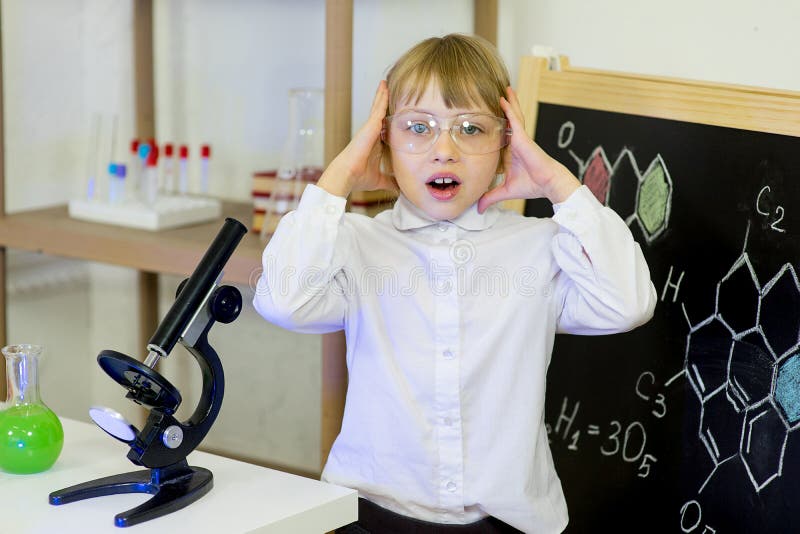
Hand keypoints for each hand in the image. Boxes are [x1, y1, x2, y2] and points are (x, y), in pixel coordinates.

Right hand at [317, 80, 396, 197]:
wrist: (347, 175)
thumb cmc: (359, 177)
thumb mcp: (380, 180)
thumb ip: (390, 182)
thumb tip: (400, 188)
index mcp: (375, 144)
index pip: (384, 128)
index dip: (388, 119)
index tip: (395, 112)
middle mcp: (371, 134)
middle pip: (380, 115)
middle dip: (384, 103)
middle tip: (390, 89)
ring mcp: (370, 128)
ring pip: (378, 108)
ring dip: (383, 95)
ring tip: (386, 82)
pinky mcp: (369, 125)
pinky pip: (378, 108)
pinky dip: (382, 97)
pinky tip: (385, 86)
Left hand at [477, 86, 579, 212]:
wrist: (548, 183)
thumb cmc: (532, 185)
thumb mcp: (505, 191)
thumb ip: (490, 197)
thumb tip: (477, 208)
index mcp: (510, 152)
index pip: (500, 135)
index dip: (494, 125)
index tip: (485, 117)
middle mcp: (515, 142)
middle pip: (508, 121)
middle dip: (503, 109)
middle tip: (495, 94)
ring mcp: (520, 138)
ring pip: (512, 116)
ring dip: (508, 102)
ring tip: (503, 88)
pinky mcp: (523, 137)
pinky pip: (514, 120)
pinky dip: (509, 109)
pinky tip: (503, 98)